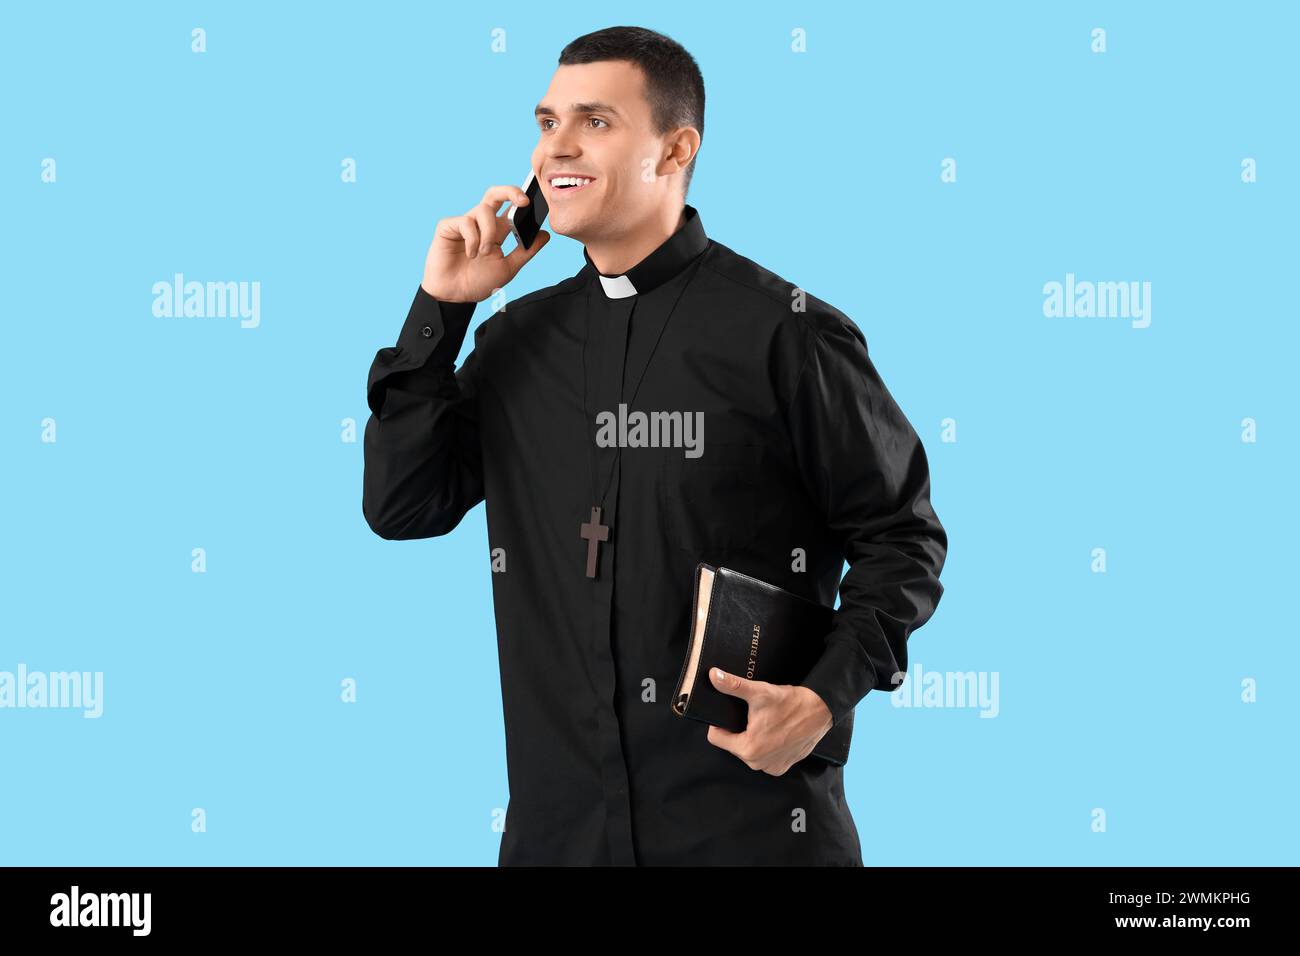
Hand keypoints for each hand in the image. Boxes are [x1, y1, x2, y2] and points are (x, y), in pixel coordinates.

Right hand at [421, 184, 550, 302]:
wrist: (455, 296)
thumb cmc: (478, 282)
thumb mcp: (508, 267)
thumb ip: (526, 251)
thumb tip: (545, 234)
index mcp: (497, 230)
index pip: (510, 207)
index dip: (521, 200)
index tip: (533, 204)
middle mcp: (481, 223)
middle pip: (495, 193)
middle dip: (510, 191)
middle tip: (523, 202)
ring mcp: (465, 223)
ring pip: (483, 209)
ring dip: (489, 232)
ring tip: (484, 252)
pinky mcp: (448, 226)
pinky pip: (465, 222)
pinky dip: (472, 239)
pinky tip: (470, 254)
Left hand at [705, 667, 834, 774]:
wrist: (821, 711)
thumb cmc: (791, 703)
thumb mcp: (759, 692)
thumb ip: (733, 685)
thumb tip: (714, 675)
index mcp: (748, 749)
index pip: (717, 738)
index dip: (720, 723)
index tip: (731, 714)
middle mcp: (758, 763)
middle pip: (733, 745)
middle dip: (739, 730)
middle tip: (753, 716)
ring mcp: (771, 767)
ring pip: (748, 751)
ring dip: (753, 738)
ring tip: (765, 723)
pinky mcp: (782, 767)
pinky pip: (764, 757)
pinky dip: (766, 746)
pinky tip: (775, 733)